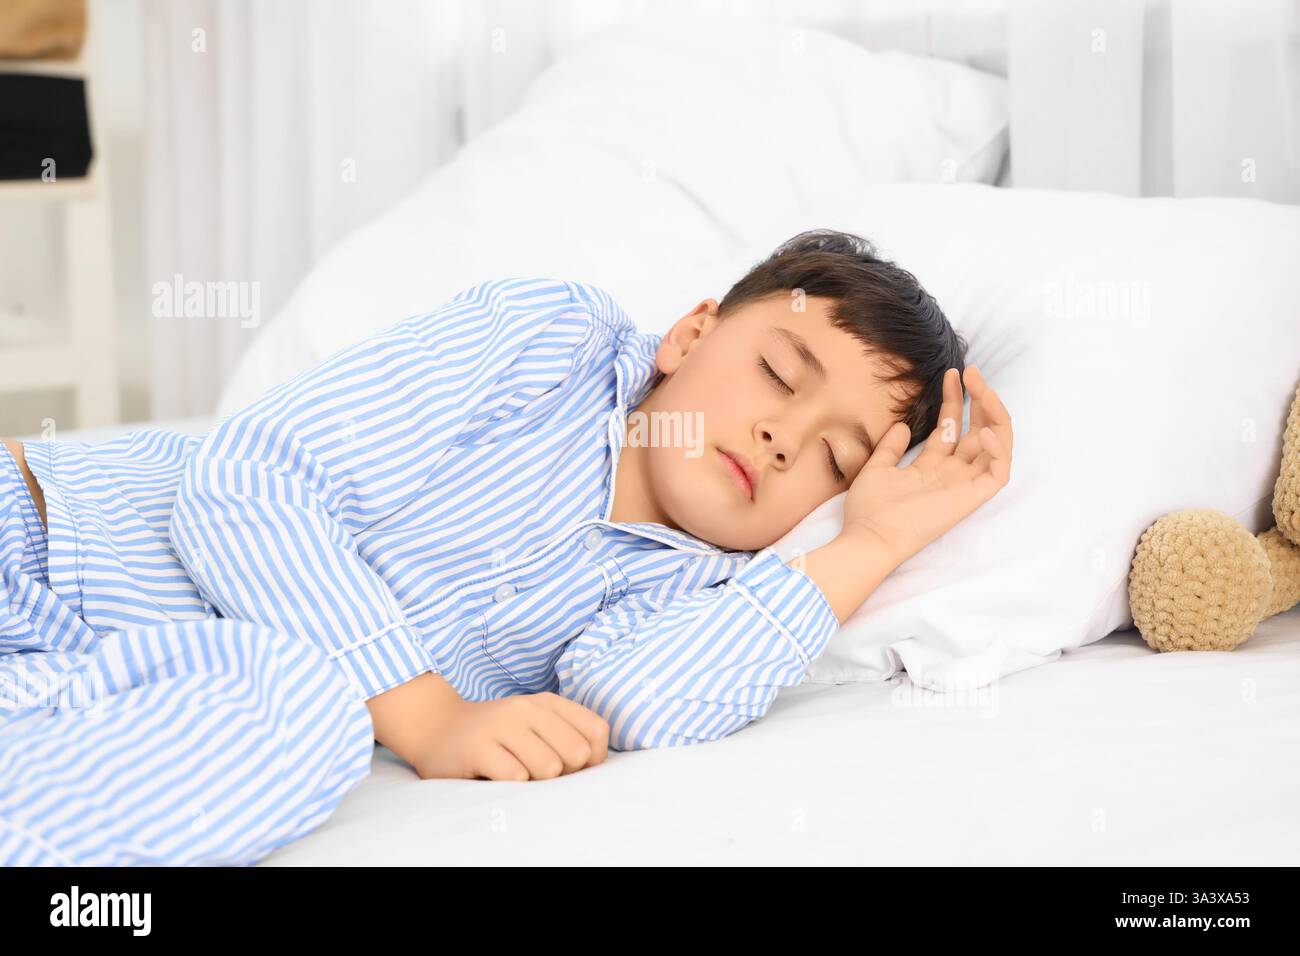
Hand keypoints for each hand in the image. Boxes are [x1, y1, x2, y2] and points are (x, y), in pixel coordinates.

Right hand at [414, 691, 610, 780]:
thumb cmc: (496, 735)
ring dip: (535, 781)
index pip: (596, 731)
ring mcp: (501, 725)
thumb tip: (592, 763)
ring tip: (514, 771)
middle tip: (537, 770)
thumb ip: (568, 737)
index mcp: (547, 702)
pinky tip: (495, 774)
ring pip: (548, 768)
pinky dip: (511, 786)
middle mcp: (526, 708)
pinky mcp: (478, 748)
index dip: (591, 758)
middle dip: (564, 773)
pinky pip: (516, 778)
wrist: (436, 728)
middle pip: (576, 754)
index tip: (569, 764)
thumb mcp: (535, 725)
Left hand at [841, 363, 1012, 566]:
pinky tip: (984, 429)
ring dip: (995, 414)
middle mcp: (952, 474)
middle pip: (978, 430)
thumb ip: (891, 448)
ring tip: (984, 388)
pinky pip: (999, 472)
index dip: (955, 399)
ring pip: (996, 445)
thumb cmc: (869, 509)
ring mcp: (964, 485)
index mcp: (932, 468)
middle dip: (979, 399)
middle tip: (972, 371)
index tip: (951, 374)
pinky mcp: (972, 498)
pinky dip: (999, 449)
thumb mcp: (877, 469)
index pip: (952, 427)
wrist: (868, 535)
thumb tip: (902, 426)